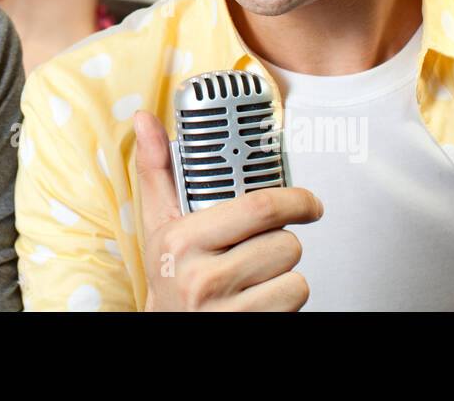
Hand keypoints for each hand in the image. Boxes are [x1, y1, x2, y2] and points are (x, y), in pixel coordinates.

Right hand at [134, 110, 321, 310]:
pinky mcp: (250, 327)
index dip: (294, 200)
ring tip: (253, 276)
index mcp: (180, 240)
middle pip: (283, 242)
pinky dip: (285, 299)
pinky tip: (258, 299)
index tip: (308, 201)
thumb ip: (157, 171)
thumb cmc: (171, 278)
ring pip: (294, 273)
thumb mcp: (158, 226)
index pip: (257, 208)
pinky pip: (295, 299)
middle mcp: (201, 277)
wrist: (166, 332)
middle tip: (262, 246)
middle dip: (282, 241)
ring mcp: (226, 309)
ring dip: (283, 272)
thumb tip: (145, 120)